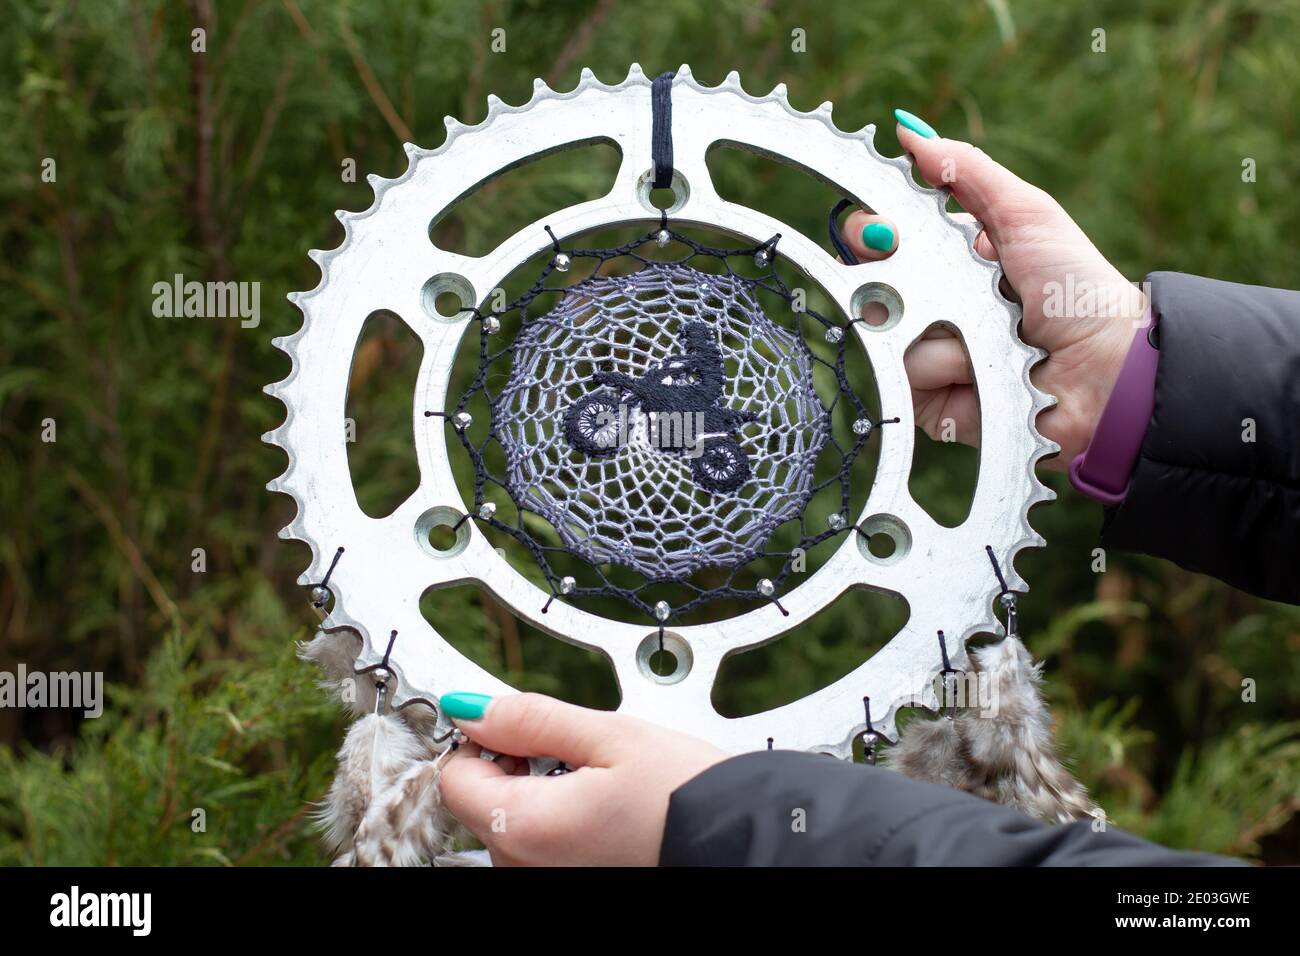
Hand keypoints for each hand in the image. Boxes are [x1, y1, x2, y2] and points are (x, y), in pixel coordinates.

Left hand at [438, 692, 724, 865]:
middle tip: (574, 752)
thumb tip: (474, 708)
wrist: (742, 842)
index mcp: (526, 827)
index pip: (455, 777)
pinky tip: (602, 809)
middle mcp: (526, 867)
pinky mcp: (569, 886)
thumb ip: (531, 719)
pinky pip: (540, 850)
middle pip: (482, 804)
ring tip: (597, 782)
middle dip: (514, 768)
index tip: (520, 726)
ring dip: (538, 796)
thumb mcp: (611, 735)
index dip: (483, 740)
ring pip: (512, 827)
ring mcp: (548, 882)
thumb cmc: (686, 796)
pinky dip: (558, 824)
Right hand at [841, 116, 1144, 467]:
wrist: (1103, 366)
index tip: (878, 230)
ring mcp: (930, 355)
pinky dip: (945, 366)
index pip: (885, 241)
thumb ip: (965, 170)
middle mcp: (935, 307)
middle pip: (871, 285)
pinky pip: (908, 375)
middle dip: (894, 278)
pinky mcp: (930, 403)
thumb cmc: (1074, 286)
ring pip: (891, 331)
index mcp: (951, 260)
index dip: (872, 232)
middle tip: (927, 280)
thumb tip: (907, 127)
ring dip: (942, 326)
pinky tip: (980, 366)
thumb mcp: (1024, 213)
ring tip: (990, 331)